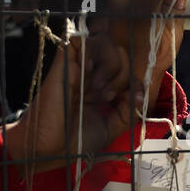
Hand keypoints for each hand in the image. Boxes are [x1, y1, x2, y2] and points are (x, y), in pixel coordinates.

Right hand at [4, 36, 139, 172]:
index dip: (134, 80)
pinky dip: (88, 51)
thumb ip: (128, 110)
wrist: (50, 150)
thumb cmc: (75, 140)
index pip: (125, 66)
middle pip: (118, 51)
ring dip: (109, 65)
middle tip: (109, 97)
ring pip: (102, 42)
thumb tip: (139, 92)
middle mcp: (89, 74)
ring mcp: (76, 67)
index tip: (131, 100)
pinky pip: (77, 40)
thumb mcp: (110, 127)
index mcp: (100, 86)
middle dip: (122, 74)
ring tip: (99, 91)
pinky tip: (88, 72)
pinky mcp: (62, 64)